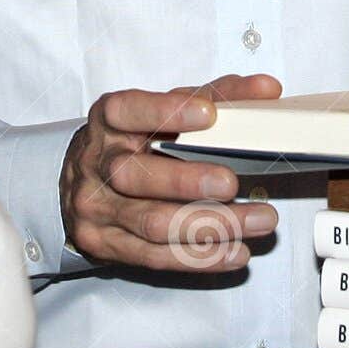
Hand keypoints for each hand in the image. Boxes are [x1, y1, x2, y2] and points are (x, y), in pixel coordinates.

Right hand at [60, 75, 281, 271]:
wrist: (81, 183)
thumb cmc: (132, 142)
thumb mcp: (163, 112)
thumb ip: (214, 97)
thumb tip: (266, 89)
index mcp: (109, 122)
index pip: (128, 111)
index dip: (165, 111)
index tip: (209, 113)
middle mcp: (98, 164)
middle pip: (134, 175)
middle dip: (187, 181)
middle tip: (231, 182)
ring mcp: (99, 209)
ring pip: (152, 223)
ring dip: (211, 224)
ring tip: (258, 218)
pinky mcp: (107, 246)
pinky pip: (156, 256)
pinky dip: (202, 257)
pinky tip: (236, 250)